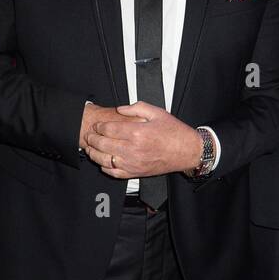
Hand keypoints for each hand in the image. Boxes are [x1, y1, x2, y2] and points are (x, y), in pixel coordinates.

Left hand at [83, 101, 201, 178]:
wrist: (188, 151)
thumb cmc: (175, 133)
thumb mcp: (158, 113)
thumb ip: (136, 107)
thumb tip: (120, 109)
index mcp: (138, 132)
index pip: (108, 129)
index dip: (99, 127)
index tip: (97, 126)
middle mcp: (133, 149)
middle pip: (103, 144)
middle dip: (93, 138)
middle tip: (90, 135)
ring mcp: (133, 163)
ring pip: (104, 160)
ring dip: (94, 153)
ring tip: (91, 148)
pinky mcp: (136, 172)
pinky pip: (113, 172)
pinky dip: (105, 167)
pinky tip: (103, 161)